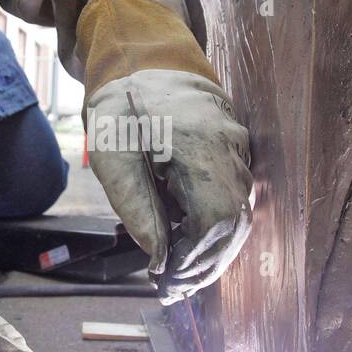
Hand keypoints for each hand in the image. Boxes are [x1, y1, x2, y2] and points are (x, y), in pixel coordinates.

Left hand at [87, 69, 253, 303]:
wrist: (145, 63)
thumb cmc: (122, 109)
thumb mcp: (112, 157)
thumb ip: (136, 208)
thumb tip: (158, 259)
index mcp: (199, 144)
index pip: (217, 217)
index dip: (197, 256)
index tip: (169, 277)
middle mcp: (230, 149)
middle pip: (234, 223)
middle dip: (206, 264)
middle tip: (174, 289)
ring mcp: (238, 151)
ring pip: (239, 216)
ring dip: (213, 251)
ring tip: (180, 277)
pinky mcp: (236, 156)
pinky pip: (234, 202)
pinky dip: (215, 231)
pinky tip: (189, 248)